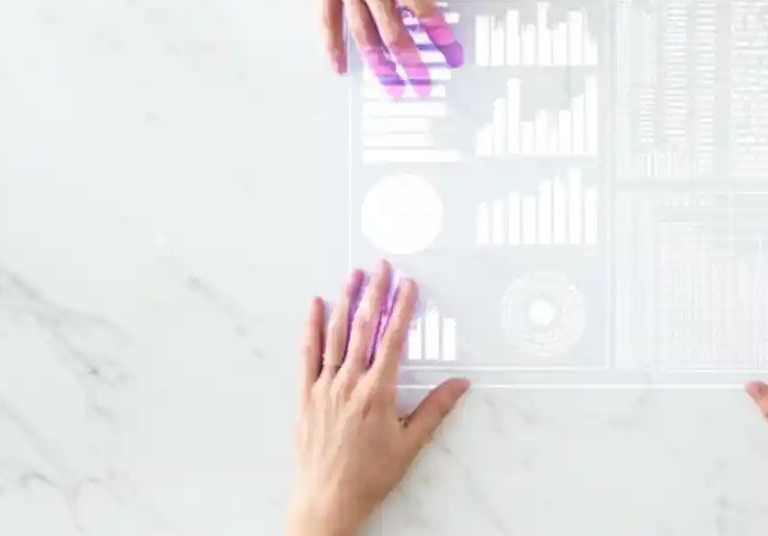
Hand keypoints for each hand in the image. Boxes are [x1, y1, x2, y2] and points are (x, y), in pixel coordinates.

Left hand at [288, 262, 469, 535]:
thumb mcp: (410, 444)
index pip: (392, 340)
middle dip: (374, 294)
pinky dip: (312, 327)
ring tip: (353, 275)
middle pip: (364, 328)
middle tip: (382, 267)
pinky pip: (308, 354)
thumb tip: (461, 384)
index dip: (401, 308)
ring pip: (336, 335)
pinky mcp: (306, 395)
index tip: (408, 285)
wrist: (327, 500)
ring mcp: (324, 387)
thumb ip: (435, 409)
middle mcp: (349, 384)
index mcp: (377, 393)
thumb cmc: (370, 475)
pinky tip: (316, 306)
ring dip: (345, 301)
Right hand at [300, 0, 491, 95]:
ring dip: (379, 63)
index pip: (424, 11)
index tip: (451, 55)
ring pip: (363, 32)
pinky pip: (327, 18)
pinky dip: (332, 45)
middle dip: (411, 61)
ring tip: (392, 86)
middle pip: (393, 31)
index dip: (439, 35)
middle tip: (423, 84)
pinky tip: (340, 67)